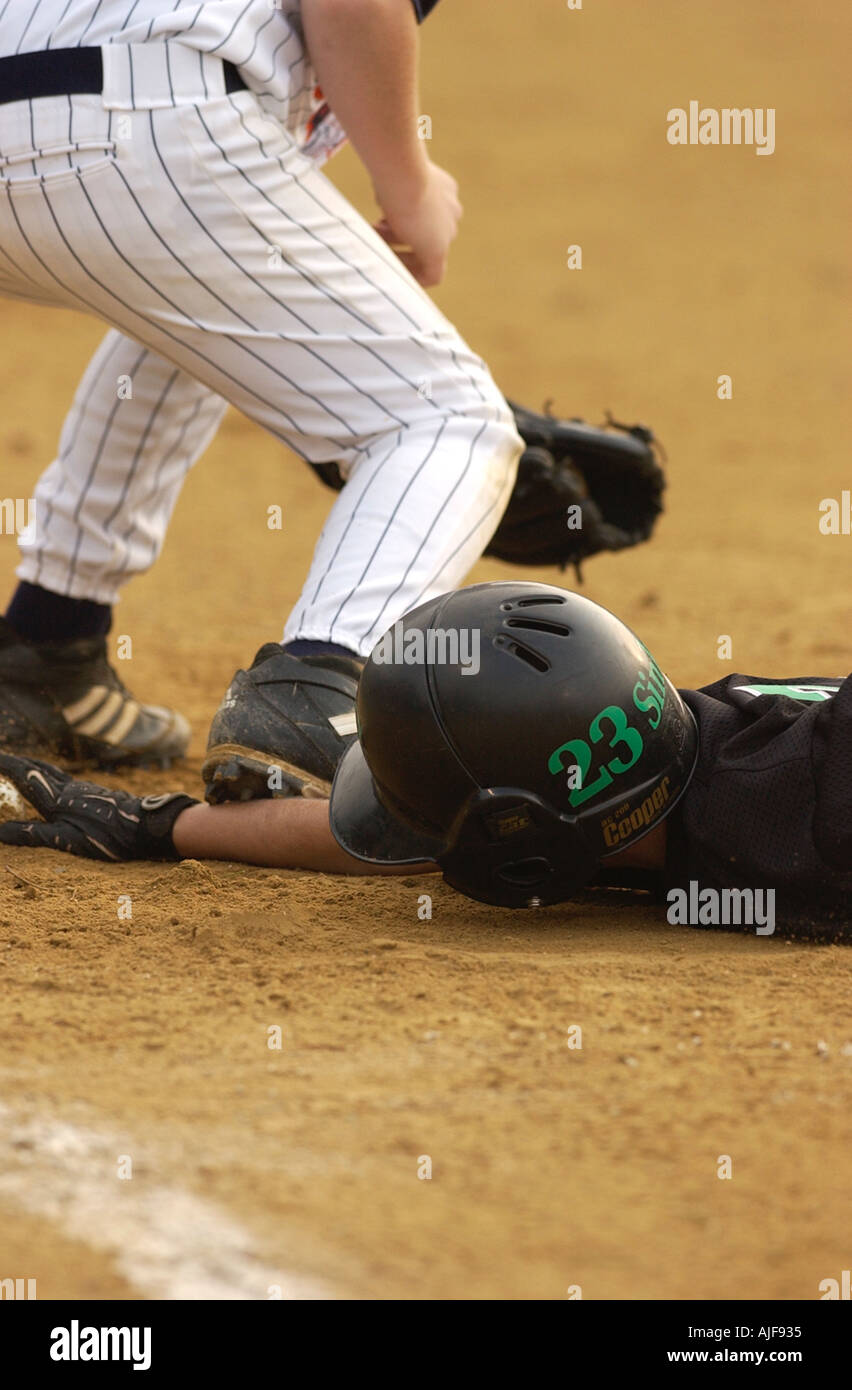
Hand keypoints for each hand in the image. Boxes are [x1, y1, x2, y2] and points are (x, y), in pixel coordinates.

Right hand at [0, 752, 196, 860]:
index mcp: (58, 799)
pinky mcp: (94, 793)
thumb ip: (33, 834)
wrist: (147, 826)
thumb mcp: (67, 840)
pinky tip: (55, 782)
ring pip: (53, 772)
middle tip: (2, 758)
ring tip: (22, 764)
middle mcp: (69, 788)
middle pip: (38, 769)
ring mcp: (83, 789)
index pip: (25, 776)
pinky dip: (50, 774)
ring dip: (34, 766)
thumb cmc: (109, 837)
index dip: (7, 766)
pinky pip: (65, 779)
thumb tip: (0, 831)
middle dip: (18, 762)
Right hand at [375, 160, 461, 287]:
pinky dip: (414, 278)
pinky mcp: (440, 250)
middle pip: (427, 233)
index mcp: (445, 190)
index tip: (381, 221)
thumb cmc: (392, 171)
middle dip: (398, 237)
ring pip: (427, 252)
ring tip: (376, 249)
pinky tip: (395, 277)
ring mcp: (448, 231)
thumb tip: (382, 201)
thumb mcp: (395, 179)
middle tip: (375, 234)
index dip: (403, 221)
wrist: (402, 174)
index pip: (429, 213)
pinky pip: (432, 274)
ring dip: (399, 254)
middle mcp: (451, 210)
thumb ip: (395, 192)